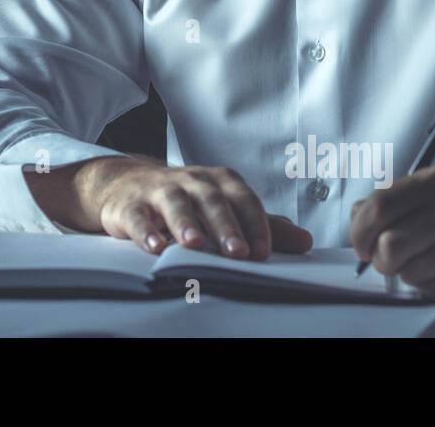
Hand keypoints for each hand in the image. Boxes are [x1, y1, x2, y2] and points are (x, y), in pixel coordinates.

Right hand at [82, 157, 313, 259]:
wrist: (128, 184)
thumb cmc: (186, 199)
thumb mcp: (225, 207)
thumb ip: (262, 225)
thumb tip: (306, 242)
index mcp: (219, 181)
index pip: (243, 199)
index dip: (255, 224)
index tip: (264, 253)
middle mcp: (191, 181)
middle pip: (211, 200)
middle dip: (226, 226)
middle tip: (238, 253)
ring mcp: (159, 190)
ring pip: (175, 203)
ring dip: (186, 223)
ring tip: (195, 245)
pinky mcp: (130, 205)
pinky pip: (137, 216)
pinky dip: (146, 230)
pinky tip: (155, 247)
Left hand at [348, 161, 434, 303]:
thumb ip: (396, 198)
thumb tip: (355, 219)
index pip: (380, 205)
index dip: (359, 230)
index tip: (360, 244)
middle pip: (388, 243)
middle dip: (379, 258)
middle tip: (386, 259)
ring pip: (406, 270)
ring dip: (407, 272)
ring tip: (430, 260)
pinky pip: (428, 289)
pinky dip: (428, 285)